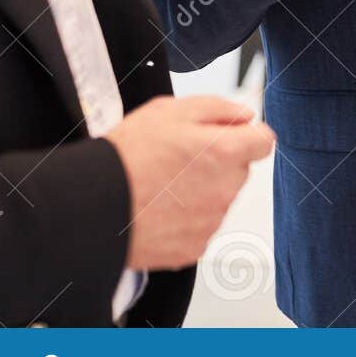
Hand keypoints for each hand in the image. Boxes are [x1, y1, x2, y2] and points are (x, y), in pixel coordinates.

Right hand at [106, 96, 275, 270]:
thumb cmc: (125, 157)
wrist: (91, 206)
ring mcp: (210, 222)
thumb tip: (245, 116)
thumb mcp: (169, 111)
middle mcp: (225, 190)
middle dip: (218, 163)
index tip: (231, 137)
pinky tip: (158, 210)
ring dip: (201, 192)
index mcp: (224, 152)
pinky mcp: (193, 248)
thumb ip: (217, 108)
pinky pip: (200, 227)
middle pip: (239, 171)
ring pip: (219, 199)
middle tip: (179, 160)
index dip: (247, 137)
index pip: (264, 142)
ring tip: (161, 186)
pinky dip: (185, 220)